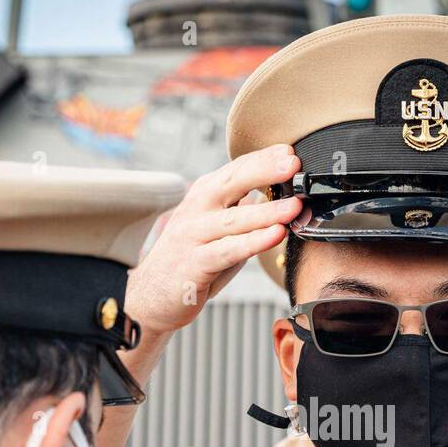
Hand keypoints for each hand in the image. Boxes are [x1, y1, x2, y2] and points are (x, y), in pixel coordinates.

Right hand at [125, 144, 302, 334]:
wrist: (153, 295)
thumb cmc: (194, 261)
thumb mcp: (219, 230)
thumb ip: (244, 214)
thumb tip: (284, 199)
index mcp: (204, 196)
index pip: (235, 170)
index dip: (263, 159)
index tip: (290, 151)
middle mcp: (196, 210)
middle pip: (231, 182)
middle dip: (263, 170)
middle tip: (292, 163)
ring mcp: (192, 235)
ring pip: (232, 219)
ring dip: (266, 211)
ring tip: (294, 205)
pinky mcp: (194, 263)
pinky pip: (227, 250)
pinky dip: (253, 242)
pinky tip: (275, 235)